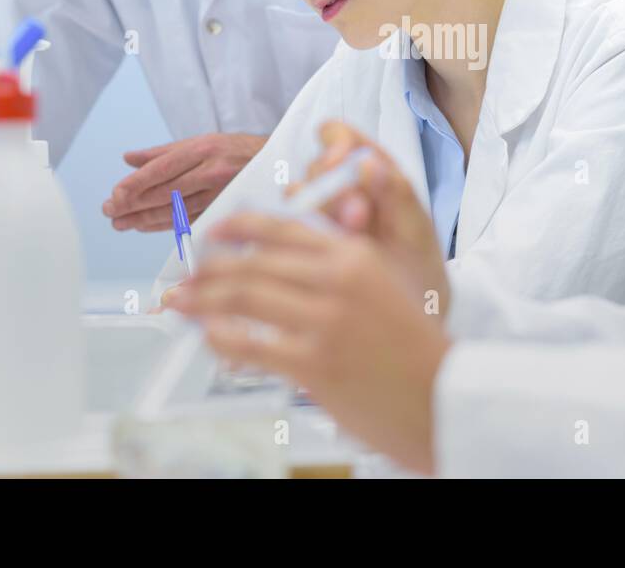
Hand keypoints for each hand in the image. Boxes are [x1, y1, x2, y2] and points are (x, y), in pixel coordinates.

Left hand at [102, 133, 266, 231]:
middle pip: (164, 192)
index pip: (161, 169)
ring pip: (175, 210)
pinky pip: (188, 220)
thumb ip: (164, 152)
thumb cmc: (236, 150)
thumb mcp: (202, 140)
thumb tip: (128, 158)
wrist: (277, 161)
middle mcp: (211, 171)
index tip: (115, 194)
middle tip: (110, 212)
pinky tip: (146, 226)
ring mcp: (219, 193)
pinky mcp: (224, 209)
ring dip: (144, 218)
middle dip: (133, 204)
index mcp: (203, 149)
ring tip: (121, 222)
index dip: (135, 183)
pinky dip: (164, 225)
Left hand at [167, 211, 451, 474]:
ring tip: (181, 303)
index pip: (282, 228)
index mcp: (355, 255)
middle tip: (186, 277)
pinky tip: (208, 337)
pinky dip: (219, 338)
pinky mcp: (314, 363)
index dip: (238, 227)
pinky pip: (249, 344)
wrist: (443, 397)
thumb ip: (335, 268)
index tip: (213, 233)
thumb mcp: (383, 285)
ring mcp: (325, 321)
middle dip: (209, 267)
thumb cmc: (412, 348)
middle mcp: (338, 280)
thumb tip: (274, 263)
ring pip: (242, 296)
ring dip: (201, 298)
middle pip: (254, 260)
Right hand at [293, 121, 450, 313]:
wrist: (409, 325)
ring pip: (295, 198)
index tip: (338, 160)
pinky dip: (296, 239)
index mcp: (372, 176)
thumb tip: (368, 161)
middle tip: (357, 217)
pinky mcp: (300, 248)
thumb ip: (399, 196)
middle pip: (314, 169)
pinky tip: (319, 257)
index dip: (334, 141)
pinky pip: (282, 232)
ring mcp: (318, 220)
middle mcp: (340, 192)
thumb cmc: (419, 276)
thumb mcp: (418, 237)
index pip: (338, 136)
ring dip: (319, 215)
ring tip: (350, 239)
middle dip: (333, 189)